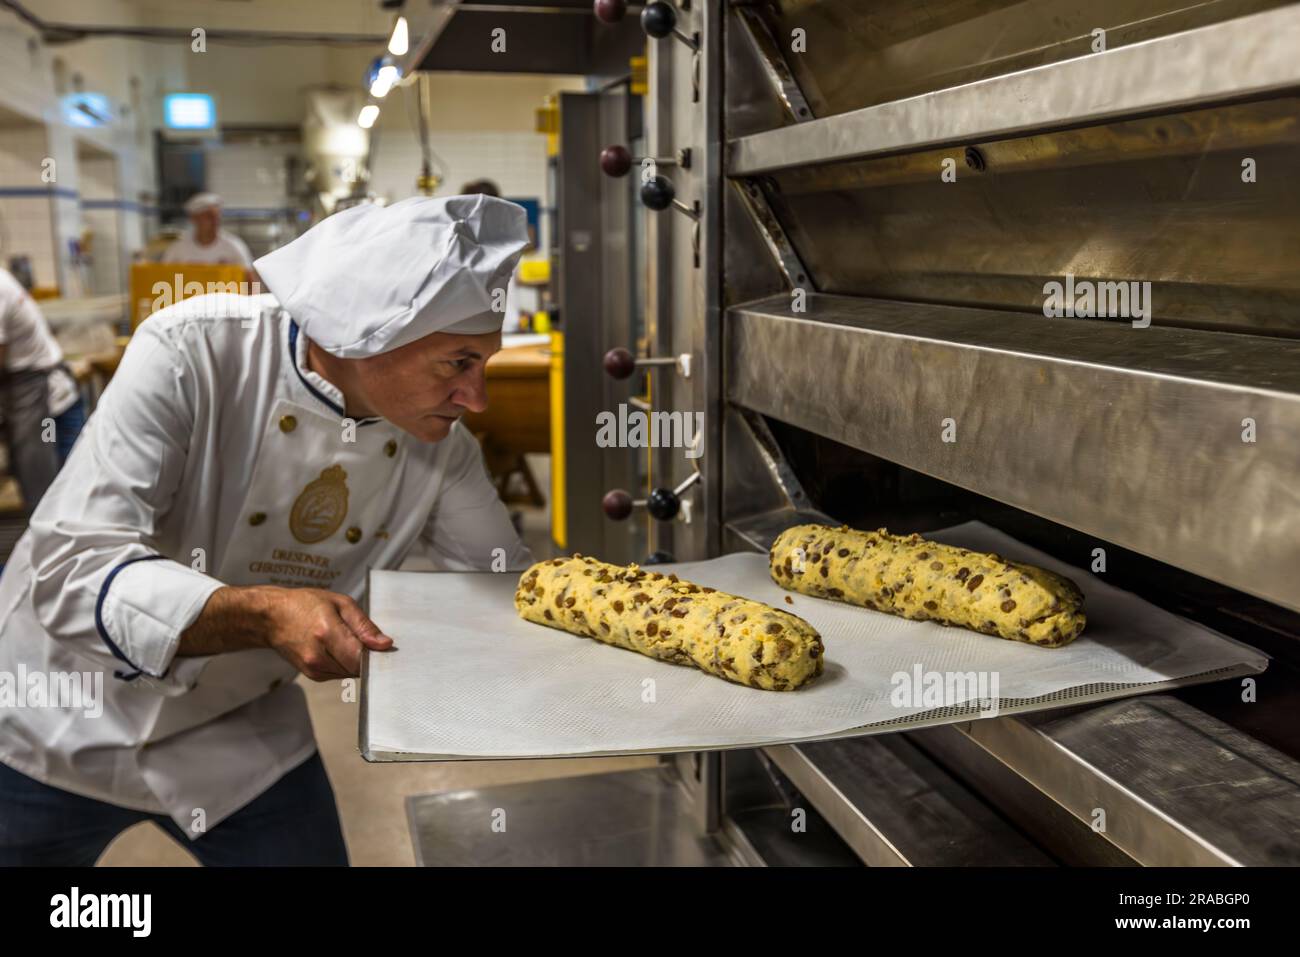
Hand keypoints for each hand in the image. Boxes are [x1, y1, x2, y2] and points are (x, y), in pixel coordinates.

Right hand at [259, 587, 393, 680]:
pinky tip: (336, 648)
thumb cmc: (306, 605)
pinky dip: (345, 664)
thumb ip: (364, 626)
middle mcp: (318, 656)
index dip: (376, 653)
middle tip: (362, 638)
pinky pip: (341, 674)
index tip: (381, 645)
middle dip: (367, 656)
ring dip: (355, 660)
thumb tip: (385, 645)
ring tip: (345, 640)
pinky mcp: (313, 675)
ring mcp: (314, 669)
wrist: (273, 618)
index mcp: (327, 633)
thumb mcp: (340, 603)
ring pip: (351, 673)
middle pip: (359, 668)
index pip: (363, 657)